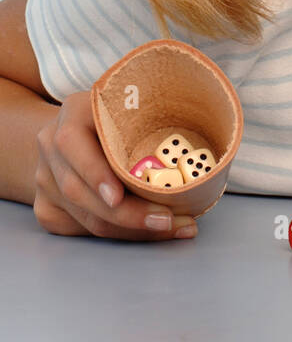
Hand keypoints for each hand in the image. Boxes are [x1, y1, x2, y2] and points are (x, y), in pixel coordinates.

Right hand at [34, 90, 197, 240]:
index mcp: (73, 113)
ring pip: (87, 218)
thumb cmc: (122, 116)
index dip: (94, 172)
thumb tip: (195, 152)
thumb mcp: (134, 106)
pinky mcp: (48, 207)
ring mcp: (46, 179)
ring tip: (174, 227)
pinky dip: (123, 235)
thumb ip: (151, 118)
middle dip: (128, 214)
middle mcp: (51, 146)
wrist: (79, 130)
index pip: (72, 143)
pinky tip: (151, 232)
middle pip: (80, 191)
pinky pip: (84, 230)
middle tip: (168, 219)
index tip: (118, 196)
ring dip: (132, 229)